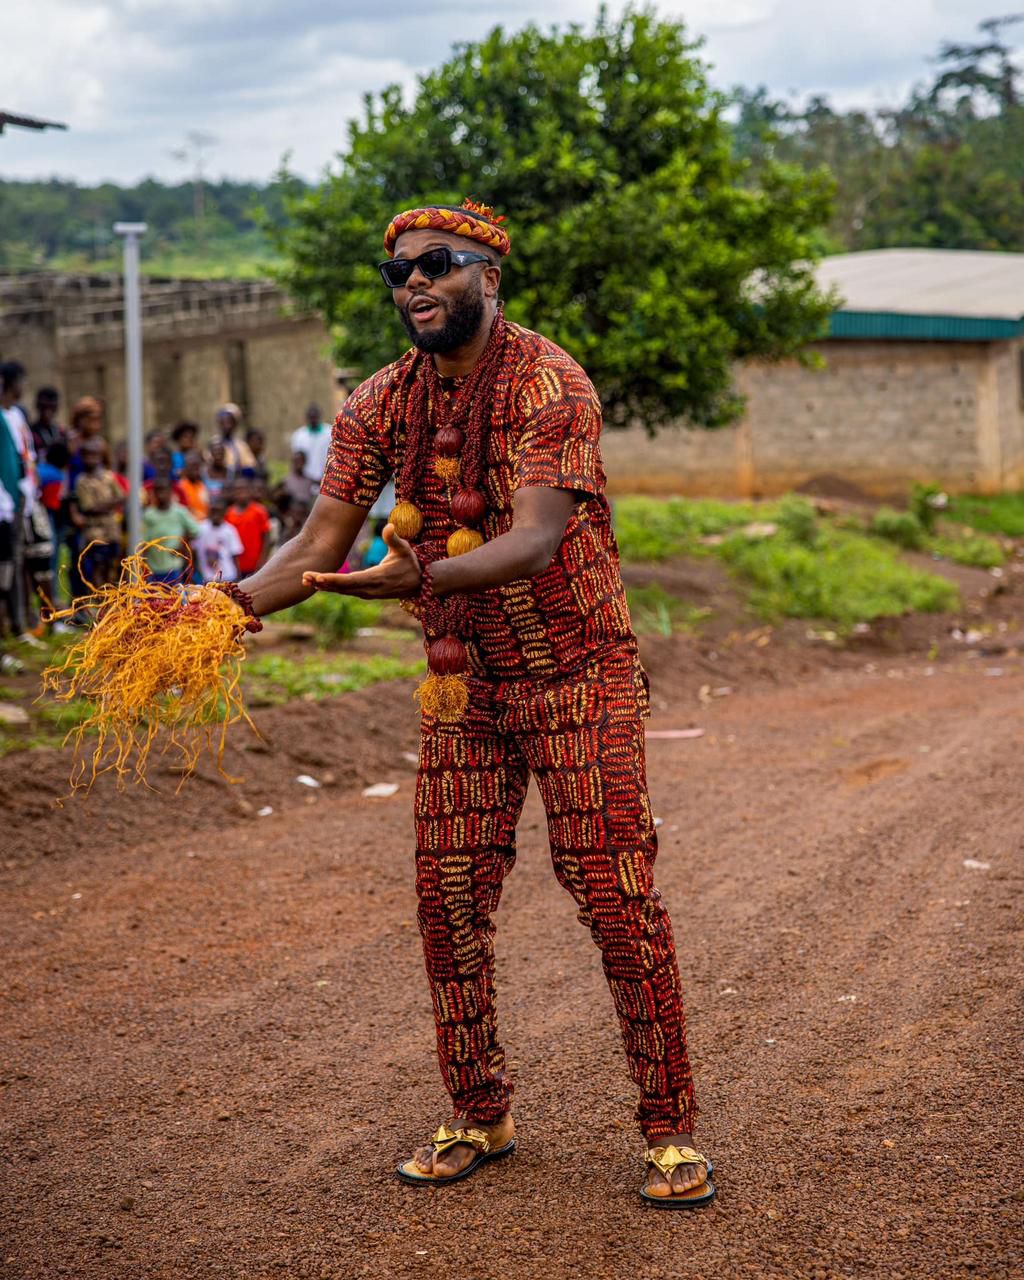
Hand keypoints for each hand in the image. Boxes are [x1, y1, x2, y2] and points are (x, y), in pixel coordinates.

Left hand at [301, 523, 421, 599]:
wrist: (418, 583)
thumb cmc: (410, 563)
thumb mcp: (405, 549)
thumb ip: (394, 539)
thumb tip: (389, 526)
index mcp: (377, 578)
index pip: (351, 581)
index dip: (334, 579)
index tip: (319, 577)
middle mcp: (369, 589)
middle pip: (342, 588)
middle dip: (322, 582)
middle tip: (304, 576)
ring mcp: (367, 593)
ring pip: (341, 591)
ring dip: (323, 586)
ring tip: (305, 579)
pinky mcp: (365, 593)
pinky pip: (345, 591)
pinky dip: (331, 587)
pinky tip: (318, 583)